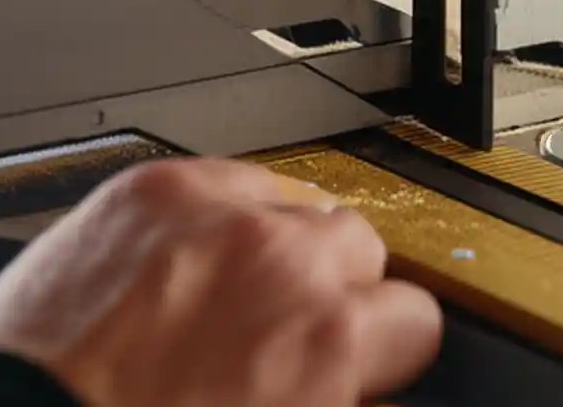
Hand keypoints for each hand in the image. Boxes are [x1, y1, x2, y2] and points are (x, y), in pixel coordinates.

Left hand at [0, 158, 441, 406]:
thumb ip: (339, 395)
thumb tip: (360, 388)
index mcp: (329, 337)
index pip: (414, 314)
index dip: (382, 348)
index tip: (359, 358)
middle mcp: (281, 259)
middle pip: (358, 243)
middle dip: (330, 289)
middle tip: (282, 328)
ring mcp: (213, 214)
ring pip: (293, 201)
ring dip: (275, 243)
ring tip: (226, 292)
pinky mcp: (149, 190)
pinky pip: (220, 178)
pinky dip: (212, 215)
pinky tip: (183, 261)